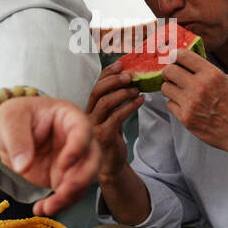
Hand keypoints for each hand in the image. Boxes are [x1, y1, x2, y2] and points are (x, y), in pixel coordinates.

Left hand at [0, 96, 100, 216]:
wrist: (8, 132)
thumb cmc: (13, 116)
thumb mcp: (9, 120)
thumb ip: (17, 140)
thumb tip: (24, 166)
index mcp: (69, 118)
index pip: (83, 130)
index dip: (78, 148)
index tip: (63, 164)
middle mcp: (77, 140)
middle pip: (92, 160)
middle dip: (80, 180)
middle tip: (62, 192)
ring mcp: (73, 161)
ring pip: (83, 181)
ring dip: (68, 198)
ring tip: (46, 208)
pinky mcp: (63, 177)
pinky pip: (68, 194)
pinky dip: (57, 205)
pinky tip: (41, 209)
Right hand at [85, 63, 142, 181]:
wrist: (111, 164)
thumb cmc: (112, 137)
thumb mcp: (112, 116)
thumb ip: (116, 100)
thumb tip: (131, 78)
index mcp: (89, 107)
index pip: (96, 85)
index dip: (108, 73)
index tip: (121, 63)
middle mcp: (88, 115)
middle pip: (97, 91)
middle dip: (114, 80)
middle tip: (130, 75)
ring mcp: (94, 126)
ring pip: (106, 103)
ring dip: (123, 93)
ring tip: (137, 89)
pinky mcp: (103, 136)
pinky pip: (116, 117)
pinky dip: (130, 107)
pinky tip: (140, 101)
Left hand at [159, 48, 227, 155]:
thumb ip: (209, 72)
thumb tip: (192, 66)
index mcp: (212, 74)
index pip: (183, 55)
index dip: (175, 56)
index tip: (174, 59)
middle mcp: (200, 86)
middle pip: (169, 71)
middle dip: (169, 72)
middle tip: (172, 76)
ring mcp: (191, 103)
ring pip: (166, 88)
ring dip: (171, 89)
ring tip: (179, 92)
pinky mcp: (186, 118)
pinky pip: (169, 104)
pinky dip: (175, 104)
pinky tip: (185, 106)